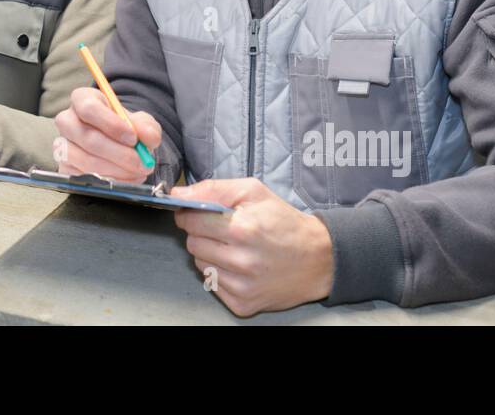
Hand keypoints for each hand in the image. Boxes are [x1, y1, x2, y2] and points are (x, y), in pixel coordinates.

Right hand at [53, 86, 160, 181]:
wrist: (119, 145)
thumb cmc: (125, 128)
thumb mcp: (141, 122)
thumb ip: (147, 127)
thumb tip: (148, 136)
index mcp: (83, 99)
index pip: (88, 108)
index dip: (111, 124)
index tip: (133, 137)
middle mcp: (67, 120)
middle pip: (86, 137)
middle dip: (118, 153)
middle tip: (140, 161)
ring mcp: (62, 144)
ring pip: (85, 160)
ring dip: (116, 169)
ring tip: (137, 170)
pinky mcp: (64, 167)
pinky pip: (85, 177)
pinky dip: (110, 180)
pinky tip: (127, 178)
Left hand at [171, 178, 333, 316]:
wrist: (318, 259)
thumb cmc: (284, 222)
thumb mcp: (253, 192)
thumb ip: (212, 189)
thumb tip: (176, 193)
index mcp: (242, 229)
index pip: (191, 221)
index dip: (191, 214)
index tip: (200, 213)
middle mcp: (241, 261)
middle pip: (192, 244)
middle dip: (202, 234)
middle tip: (223, 230)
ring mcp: (242, 286)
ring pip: (199, 265)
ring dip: (210, 254)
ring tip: (234, 248)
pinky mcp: (243, 304)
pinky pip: (213, 285)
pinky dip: (221, 274)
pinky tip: (239, 267)